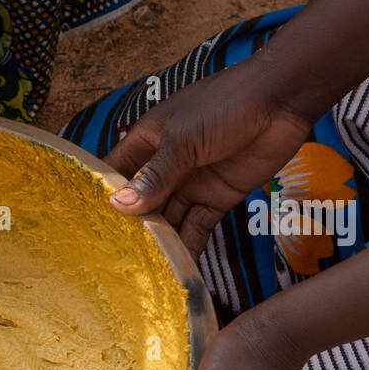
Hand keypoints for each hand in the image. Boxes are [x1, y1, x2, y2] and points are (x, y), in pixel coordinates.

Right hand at [105, 57, 313, 257]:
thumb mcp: (183, 141)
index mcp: (148, 141)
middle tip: (112, 260)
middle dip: (130, 227)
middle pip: (142, 202)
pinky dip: (189, 244)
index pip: (116, 172)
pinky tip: (177, 266)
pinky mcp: (218, 197)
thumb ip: (154, 177)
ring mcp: (192, 182)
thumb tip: (119, 207)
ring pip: (169, 217)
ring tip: (141, 270)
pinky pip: (197, 225)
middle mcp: (166, 165)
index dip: (103, 197)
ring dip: (159, 241)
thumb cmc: (225, 105)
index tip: (86, 227)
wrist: (282, 99)